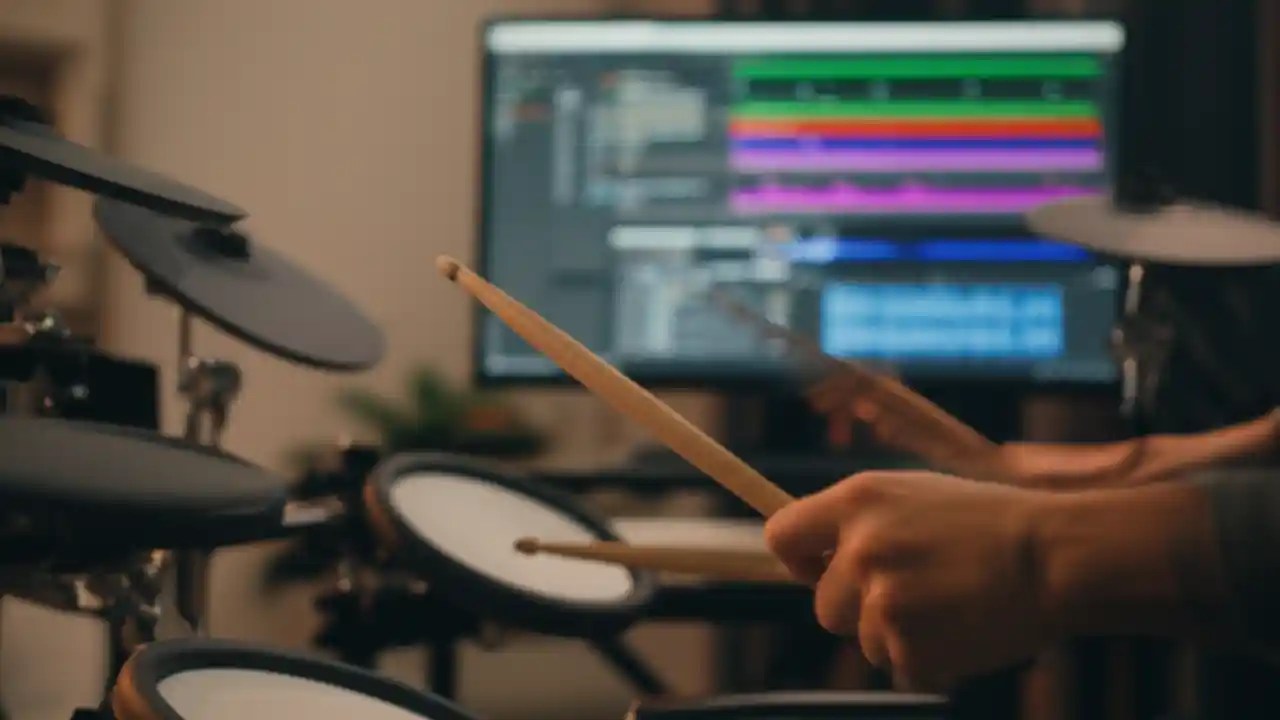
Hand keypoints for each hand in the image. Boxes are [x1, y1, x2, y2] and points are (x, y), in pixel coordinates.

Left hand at [764, 471, 1056, 690]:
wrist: (1053, 556)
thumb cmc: (988, 522)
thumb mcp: (913, 496)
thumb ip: (860, 522)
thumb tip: (812, 556)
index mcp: (857, 500)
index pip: (781, 535)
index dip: (797, 560)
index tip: (817, 570)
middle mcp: (860, 548)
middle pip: (822, 606)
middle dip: (858, 609)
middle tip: (915, 593)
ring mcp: (883, 599)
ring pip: (863, 641)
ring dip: (898, 636)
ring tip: (949, 606)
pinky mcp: (909, 645)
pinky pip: (901, 667)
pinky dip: (930, 660)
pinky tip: (964, 630)